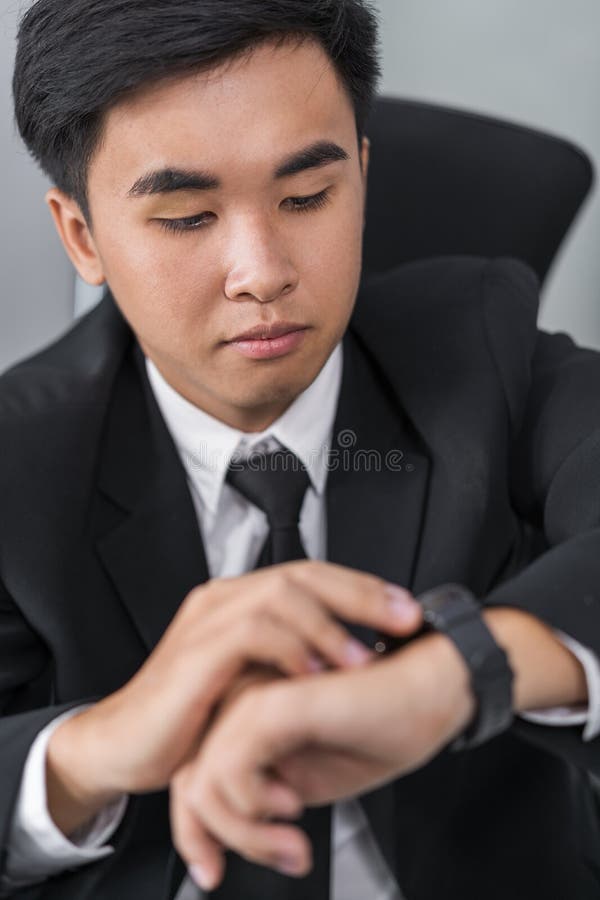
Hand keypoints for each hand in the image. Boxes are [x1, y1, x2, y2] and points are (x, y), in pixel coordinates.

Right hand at [46, 561, 422, 834]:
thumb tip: (351, 654)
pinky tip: (316, 673)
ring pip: (280, 595)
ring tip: (365, 659)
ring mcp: (206, 622)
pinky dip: (289, 649)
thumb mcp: (249, 679)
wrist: (125, 746)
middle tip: (405, 619)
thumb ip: (286, 658)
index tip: (407, 609)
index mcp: (238, 601)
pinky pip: (250, 634)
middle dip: (361, 595)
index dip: (362, 588)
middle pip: (302, 574)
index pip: (310, 575)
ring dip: (330, 626)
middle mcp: (223, 600)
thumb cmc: (190, 716)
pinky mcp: (194, 655)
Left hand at [171, 630, 473, 888]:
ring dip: (245, 833)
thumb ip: (258, 797)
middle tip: (280, 858)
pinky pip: (230, 767)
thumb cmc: (384, 726)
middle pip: (189, 781)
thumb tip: (218, 834)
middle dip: (223, 839)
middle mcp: (242, 695)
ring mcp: (256, 693)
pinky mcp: (278, 700)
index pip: (192, 775)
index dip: (195, 832)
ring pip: (204, 781)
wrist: (433, 690)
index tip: (213, 871)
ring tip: (292, 843)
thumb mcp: (306, 780)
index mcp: (246, 710)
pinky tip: (293, 808)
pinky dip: (253, 807)